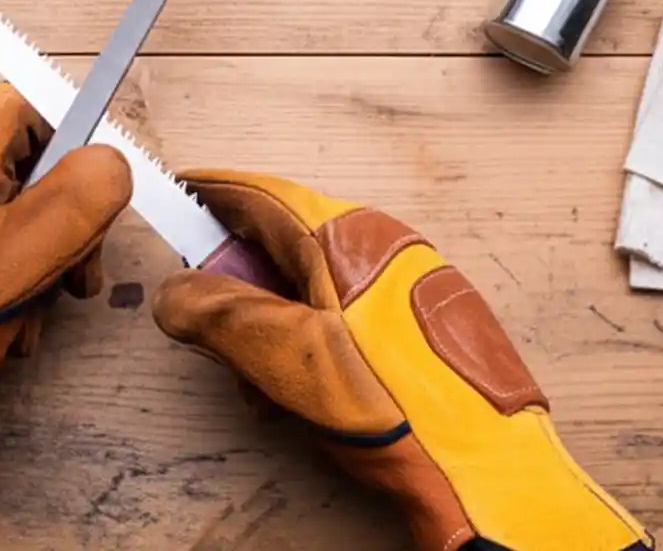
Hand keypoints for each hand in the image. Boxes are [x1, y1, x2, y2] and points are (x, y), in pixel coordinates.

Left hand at [0, 83, 131, 534]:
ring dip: (36, 258)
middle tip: (76, 274)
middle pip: (19, 165)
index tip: (89, 201)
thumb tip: (109, 164)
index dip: (69, 147)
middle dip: (60, 221)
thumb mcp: (21, 258)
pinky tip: (7, 319)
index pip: (23, 107)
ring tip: (36, 311)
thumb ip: (78, 197)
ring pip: (0, 210)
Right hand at [153, 170, 652, 550]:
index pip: (263, 195)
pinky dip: (307, 341)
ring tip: (262, 386)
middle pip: (285, 244)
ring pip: (311, 285)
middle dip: (238, 284)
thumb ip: (219, 315)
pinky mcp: (419, 324)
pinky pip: (342, 313)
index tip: (178, 190)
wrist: (486, 470)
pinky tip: (302, 392)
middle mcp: (382, 248)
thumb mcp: (285, 358)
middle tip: (211, 328)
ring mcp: (406, 285)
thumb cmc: (396, 407)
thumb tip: (176, 293)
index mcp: (348, 238)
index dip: (213, 193)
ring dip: (271, 326)